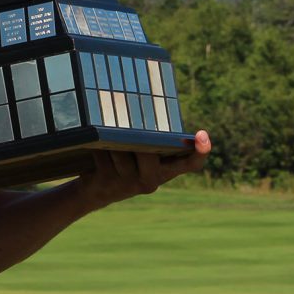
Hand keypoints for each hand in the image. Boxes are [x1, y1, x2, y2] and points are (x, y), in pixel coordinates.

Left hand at [74, 130, 210, 210]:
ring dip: (111, 137)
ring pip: (122, 150)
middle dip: (137, 135)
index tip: (202, 135)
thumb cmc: (124, 162)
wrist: (97, 191)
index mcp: (166, 170)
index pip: (191, 164)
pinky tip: (91, 142)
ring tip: (104, 128)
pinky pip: (103, 153)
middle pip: (149, 152)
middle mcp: (152, 181)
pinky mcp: (108, 183)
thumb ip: (149, 136)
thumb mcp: (141, 151)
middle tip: (127, 117)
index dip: (200, 151)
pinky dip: (96, 143)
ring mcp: (129, 184)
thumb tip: (140, 102)